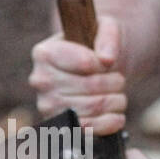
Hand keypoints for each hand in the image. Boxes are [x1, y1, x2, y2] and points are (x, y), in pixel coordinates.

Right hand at [29, 16, 126, 136]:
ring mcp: (47, 106)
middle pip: (90, 86)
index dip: (104, 63)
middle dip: (114, 83)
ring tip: (119, 95)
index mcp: (44, 53)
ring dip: (115, 102)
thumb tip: (106, 59)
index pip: (85, 63)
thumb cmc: (95, 47)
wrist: (89, 71)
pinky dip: (109, 123)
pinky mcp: (60, 126)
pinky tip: (117, 115)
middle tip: (119, 80)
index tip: (107, 61)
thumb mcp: (105, 29)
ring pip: (93, 107)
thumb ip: (108, 36)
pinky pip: (88, 129)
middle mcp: (40, 80)